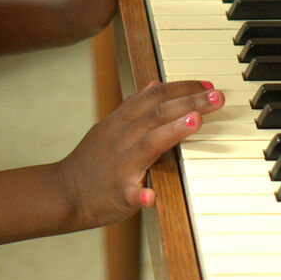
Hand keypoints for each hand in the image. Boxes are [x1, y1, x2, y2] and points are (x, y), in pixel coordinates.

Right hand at [56, 80, 223, 227]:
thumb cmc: (91, 161)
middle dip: (188, 102)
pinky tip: (153, 195)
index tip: (207, 84)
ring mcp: (120, 165)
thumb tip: (154, 84)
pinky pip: (130, 193)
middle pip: (156, 114)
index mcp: (121, 122)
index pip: (154, 96)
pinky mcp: (118, 193)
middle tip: (216, 96)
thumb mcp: (109, 127)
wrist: (64, 192)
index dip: (181, 88)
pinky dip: (142, 194)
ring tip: (196, 120)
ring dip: (172, 131)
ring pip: (148, 144)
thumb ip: (133, 107)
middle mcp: (121, 139)